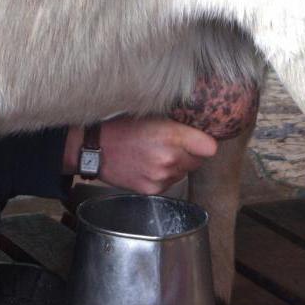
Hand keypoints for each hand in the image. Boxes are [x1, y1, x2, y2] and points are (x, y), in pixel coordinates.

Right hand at [64, 117, 217, 194]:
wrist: (94, 148)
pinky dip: (164, 176)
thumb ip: (178, 124)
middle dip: (189, 153)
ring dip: (176, 165)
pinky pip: (170, 183)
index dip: (205, 143)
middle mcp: (169, 159)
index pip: (209, 147)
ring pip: (183, 172)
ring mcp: (161, 177)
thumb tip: (200, 130)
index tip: (200, 140)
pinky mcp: (152, 190)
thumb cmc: (122, 127)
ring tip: (154, 154)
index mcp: (171, 136)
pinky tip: (148, 166)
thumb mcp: (152, 115)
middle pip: (198, 161)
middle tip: (170, 145)